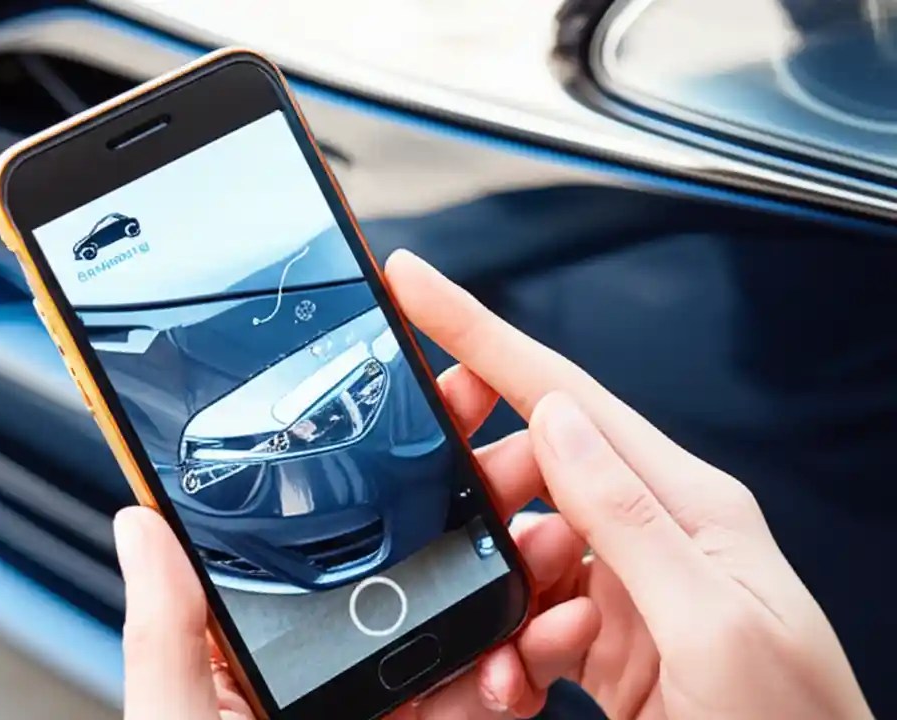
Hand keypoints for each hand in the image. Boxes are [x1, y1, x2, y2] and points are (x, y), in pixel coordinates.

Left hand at [114, 341, 601, 719]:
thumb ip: (165, 631)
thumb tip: (139, 524)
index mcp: (254, 642)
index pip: (315, 531)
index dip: (371, 462)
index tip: (420, 402)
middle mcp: (321, 661)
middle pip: (401, 560)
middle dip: (468, 500)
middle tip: (515, 451)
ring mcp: (378, 700)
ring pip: (456, 618)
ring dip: (514, 571)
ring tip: (553, 534)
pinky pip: (478, 693)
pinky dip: (522, 661)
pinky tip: (548, 629)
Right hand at [385, 249, 871, 718]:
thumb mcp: (710, 628)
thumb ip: (628, 520)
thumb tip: (560, 422)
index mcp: (689, 504)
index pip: (566, 395)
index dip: (481, 335)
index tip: (416, 285)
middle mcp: (654, 532)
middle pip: (527, 464)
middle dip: (472, 490)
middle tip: (434, 515)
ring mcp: (627, 585)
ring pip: (515, 547)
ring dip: (491, 591)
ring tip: (507, 648)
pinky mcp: (606, 637)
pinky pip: (525, 614)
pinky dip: (504, 644)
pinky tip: (516, 680)